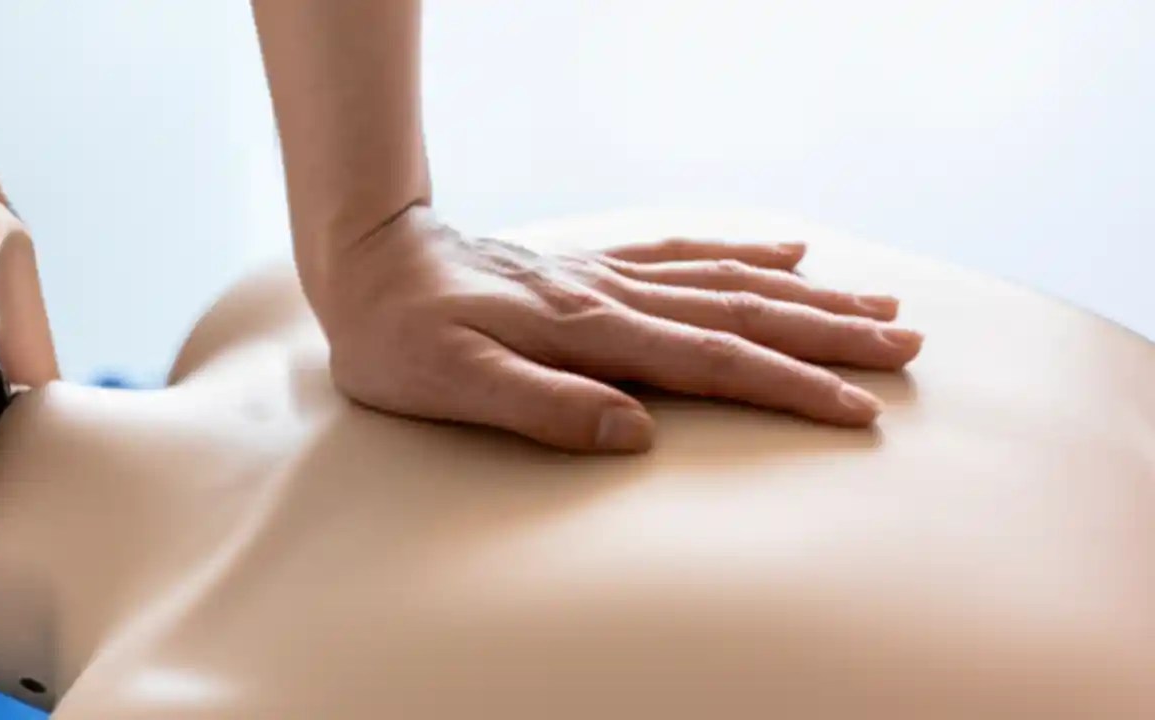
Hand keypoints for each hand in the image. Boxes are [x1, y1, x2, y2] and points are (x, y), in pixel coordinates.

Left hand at [310, 206, 923, 452]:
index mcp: (590, 334)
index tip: (856, 409)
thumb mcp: (453, 386)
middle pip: (743, 315)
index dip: (789, 386)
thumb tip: (636, 433)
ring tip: (877, 304)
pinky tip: (783, 253)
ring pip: (728, 282)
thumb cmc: (402, 336)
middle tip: (907, 346)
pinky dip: (742, 253)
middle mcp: (614, 297)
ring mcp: (609, 276)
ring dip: (808, 296)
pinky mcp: (594, 267)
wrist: (369, 261)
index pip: (713, 363)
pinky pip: (685, 253)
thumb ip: (544, 407)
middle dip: (829, 335)